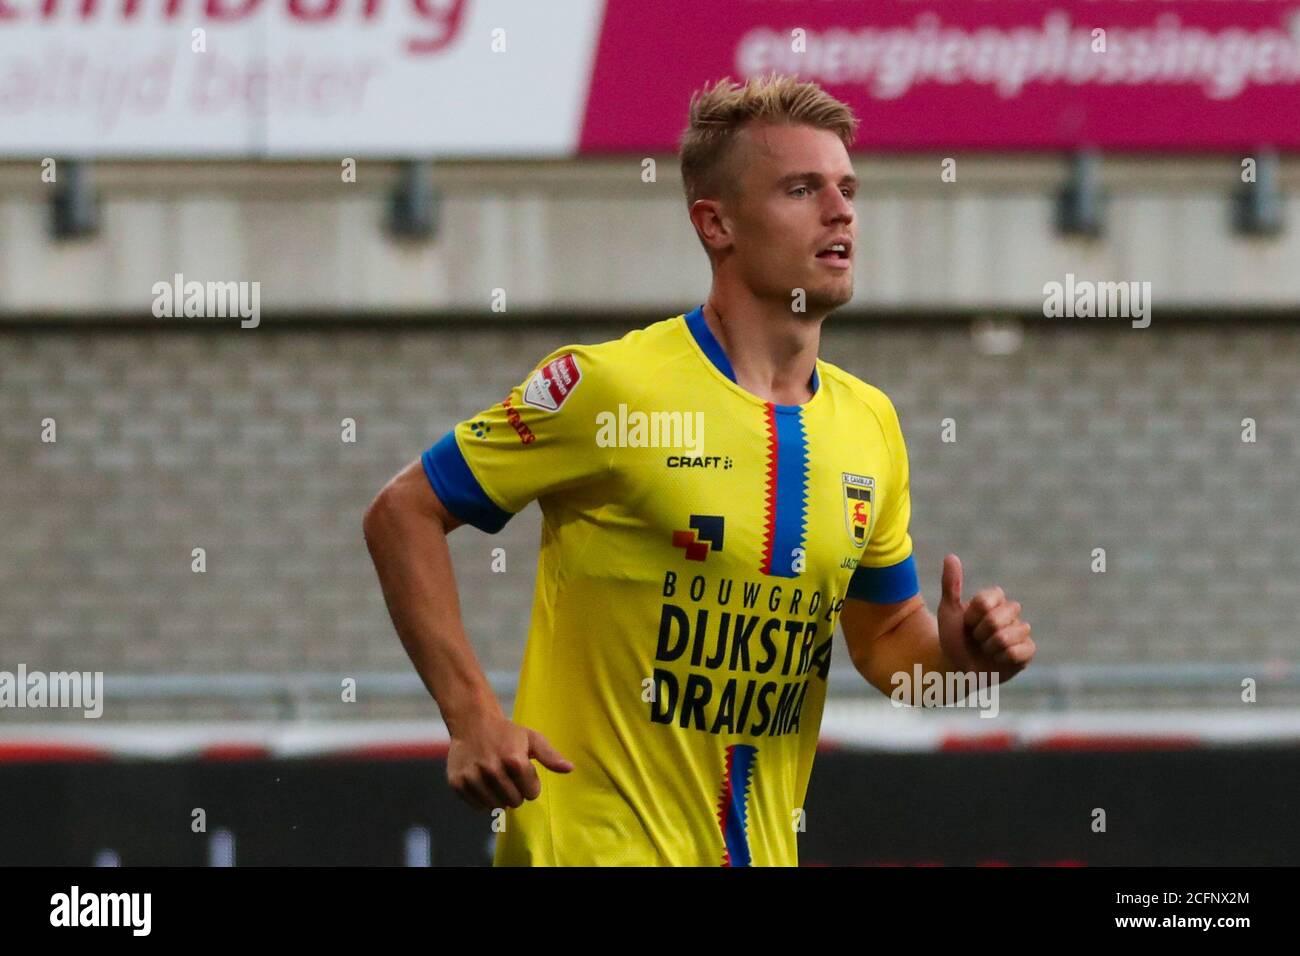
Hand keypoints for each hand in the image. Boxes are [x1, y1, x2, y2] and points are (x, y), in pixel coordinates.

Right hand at [447, 709, 572, 811]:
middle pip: (514, 802)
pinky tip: (483, 783)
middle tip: (510, 777)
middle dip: (516, 792)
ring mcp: (472, 777)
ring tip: (497, 780)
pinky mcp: (457, 783)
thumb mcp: (532, 739)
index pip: (531, 793)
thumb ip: (550, 756)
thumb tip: (569, 768)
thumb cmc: (507, 733)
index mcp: (514, 759)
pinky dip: (482, 799)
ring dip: (499, 797)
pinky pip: (477, 806)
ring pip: (495, 806)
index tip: (524, 773)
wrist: (472, 723)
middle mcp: (491, 769)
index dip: (531, 784)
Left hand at [937, 553, 1035, 680]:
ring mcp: (1021, 631)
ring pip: (1006, 637)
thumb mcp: (948, 611)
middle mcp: (1011, 612)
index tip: (967, 623)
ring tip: (986, 649)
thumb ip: (951, 584)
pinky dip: (1002, 658)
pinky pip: (1018, 652)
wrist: (958, 667)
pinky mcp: (1028, 651)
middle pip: (996, 619)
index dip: (972, 616)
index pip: (986, 600)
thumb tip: (951, 556)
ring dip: (989, 648)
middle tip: (976, 638)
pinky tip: (998, 659)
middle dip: (980, 633)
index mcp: (995, 599)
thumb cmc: (954, 637)